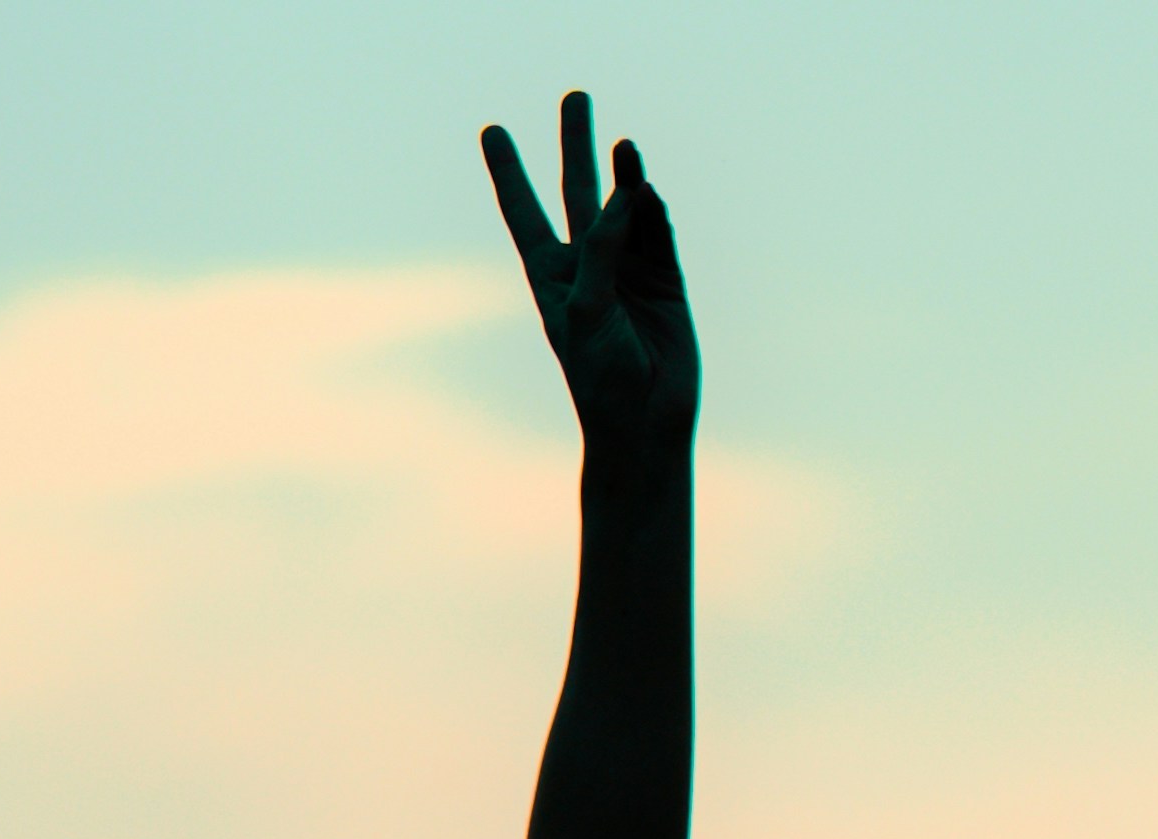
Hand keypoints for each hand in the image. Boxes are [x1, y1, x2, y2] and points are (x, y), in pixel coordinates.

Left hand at [481, 94, 696, 452]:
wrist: (645, 422)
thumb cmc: (600, 376)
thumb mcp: (588, 307)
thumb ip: (604, 246)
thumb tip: (630, 188)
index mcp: (552, 275)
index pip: (523, 212)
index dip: (507, 172)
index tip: (490, 130)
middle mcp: (589, 264)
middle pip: (577, 190)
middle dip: (574, 145)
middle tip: (574, 96)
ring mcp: (630, 270)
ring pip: (626, 206)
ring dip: (624, 173)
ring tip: (623, 144)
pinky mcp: (666, 281)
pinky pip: (660, 233)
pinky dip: (654, 209)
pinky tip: (647, 188)